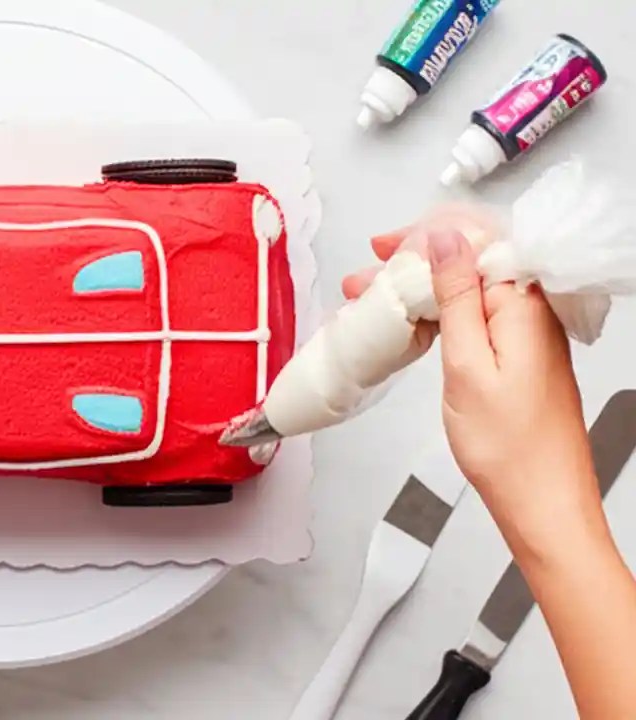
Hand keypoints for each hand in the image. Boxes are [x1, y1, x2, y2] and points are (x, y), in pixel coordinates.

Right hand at [343, 228, 596, 549]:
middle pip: (470, 261)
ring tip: (373, 301)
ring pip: (469, 289)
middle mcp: (532, 312)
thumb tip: (447, 242)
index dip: (426, 235)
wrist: (543, 500)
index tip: (385, 246)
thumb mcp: (466, 364)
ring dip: (420, 290)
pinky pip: (477, 316)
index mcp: (525, 305)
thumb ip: (457, 296)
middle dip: (414, 263)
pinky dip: (440, 315)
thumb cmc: (510, 448)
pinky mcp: (519, 355)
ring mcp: (527, 333)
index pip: (477, 240)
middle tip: (366, 280)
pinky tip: (412, 324)